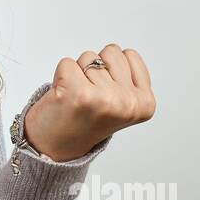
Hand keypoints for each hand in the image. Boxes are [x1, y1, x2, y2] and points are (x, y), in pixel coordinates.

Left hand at [23, 44, 154, 162]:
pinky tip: (64, 97)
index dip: (113, 69)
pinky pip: (67, 62)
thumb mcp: (122, 104)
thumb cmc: (85, 122)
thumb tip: (124, 54)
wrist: (55, 147)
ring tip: (77, 98)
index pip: (129, 55)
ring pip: (88, 57)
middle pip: (110, 52)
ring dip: (79, 73)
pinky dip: (60, 76)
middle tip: (90, 96)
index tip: (107, 94)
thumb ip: (129, 79)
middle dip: (97, 68)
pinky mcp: (78, 93)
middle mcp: (128, 102)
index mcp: (145, 103)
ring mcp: (104, 98)